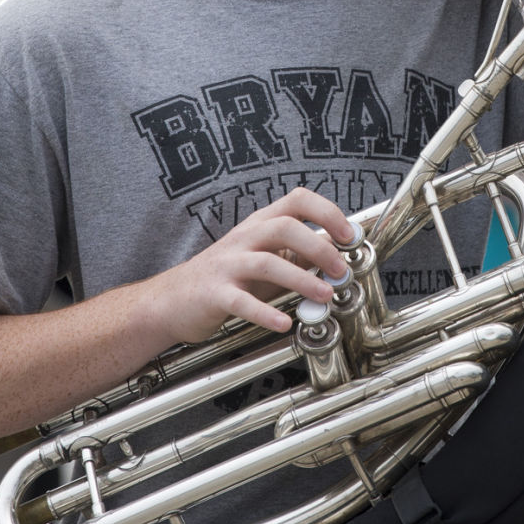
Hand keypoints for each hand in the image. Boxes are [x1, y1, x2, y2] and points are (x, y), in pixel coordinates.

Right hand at [148, 189, 355, 343]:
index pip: (297, 200)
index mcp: (260, 224)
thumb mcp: (265, 256)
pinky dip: (266, 313)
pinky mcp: (214, 293)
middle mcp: (244, 238)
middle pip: (285, 227)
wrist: (174, 299)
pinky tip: (285, 323)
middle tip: (341, 271)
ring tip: (324, 297)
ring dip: (302, 279)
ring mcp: (227, 264)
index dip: (327, 212)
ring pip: (267, 263)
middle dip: (319, 247)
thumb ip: (298, 254)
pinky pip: (242, 301)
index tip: (349, 235)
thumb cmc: (227, 276)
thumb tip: (340, 256)